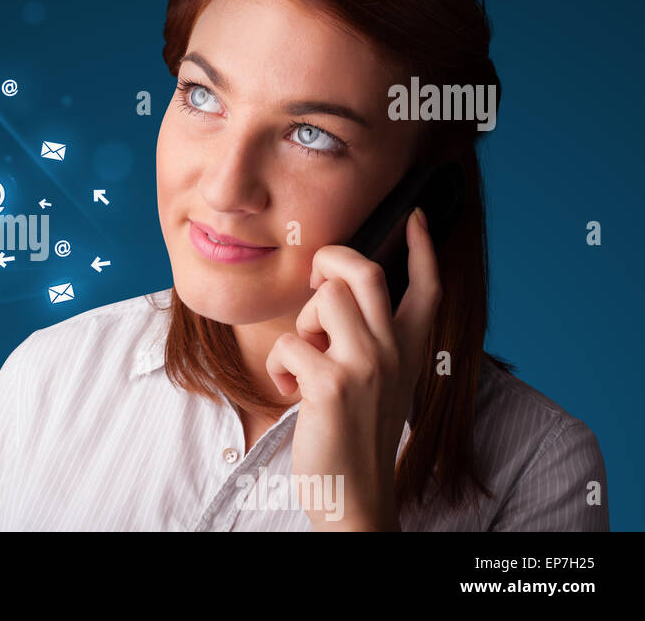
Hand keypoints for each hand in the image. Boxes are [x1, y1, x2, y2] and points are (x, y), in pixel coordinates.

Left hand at [265, 207, 441, 530]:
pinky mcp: (333, 386)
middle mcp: (395, 352)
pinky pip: (291, 345)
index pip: (428, 286)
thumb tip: (333, 295)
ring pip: (323, 298)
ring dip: (301, 324)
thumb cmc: (355, 435)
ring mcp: (367, 367)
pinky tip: (293, 392)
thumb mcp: (380, 383)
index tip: (414, 215)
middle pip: (364, 271)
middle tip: (314, 281)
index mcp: (411, 350)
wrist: (354, 494)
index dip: (422, 247)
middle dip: (329, 259)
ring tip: (304, 360)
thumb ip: (370, 342)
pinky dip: (281, 366)